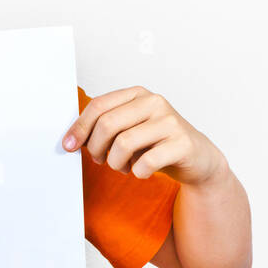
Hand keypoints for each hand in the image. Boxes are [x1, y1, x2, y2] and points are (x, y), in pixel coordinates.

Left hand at [62, 86, 225, 186]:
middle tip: (100, 160)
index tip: (68, 146)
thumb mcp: (130, 129)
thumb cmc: (157, 143)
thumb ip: (105, 127)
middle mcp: (155, 102)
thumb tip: (70, 140)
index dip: (79, 128)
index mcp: (138, 94)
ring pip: (123, 144)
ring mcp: (170, 122)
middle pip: (107, 124)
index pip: (98, 106)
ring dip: (115, 163)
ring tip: (122, 166)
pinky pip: (146, 163)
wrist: (198, 158)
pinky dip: (137, 172)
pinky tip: (141, 171)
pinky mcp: (182, 144)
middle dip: (96, 148)